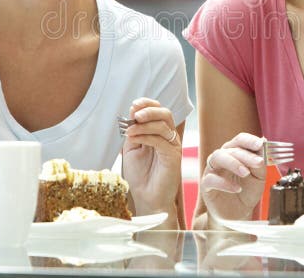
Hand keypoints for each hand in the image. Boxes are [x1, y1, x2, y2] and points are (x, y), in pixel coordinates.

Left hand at [121, 98, 180, 217]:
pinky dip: (146, 136)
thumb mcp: (131, 148)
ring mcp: (173, 146)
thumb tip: (133, 111)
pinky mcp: (173, 156)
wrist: (147, 199)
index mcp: (159, 133)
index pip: (158, 110)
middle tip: (135, 115)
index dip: (148, 104)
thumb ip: (133, 130)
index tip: (134, 104)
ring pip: (163, 125)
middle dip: (149, 110)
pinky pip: (161, 140)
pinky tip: (135, 139)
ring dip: (144, 124)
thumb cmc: (140, 176)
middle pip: (165, 114)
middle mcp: (168, 138)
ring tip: (129, 130)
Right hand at [201, 133, 265, 221]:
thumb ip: (259, 164)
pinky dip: (224, 183)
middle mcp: (222, 158)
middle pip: (230, 149)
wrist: (238, 214)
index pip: (239, 140)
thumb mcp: (258, 178)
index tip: (261, 144)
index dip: (249, 140)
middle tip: (258, 162)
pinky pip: (211, 179)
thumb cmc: (247, 192)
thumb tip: (263, 146)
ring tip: (246, 173)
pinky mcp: (206, 185)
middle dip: (246, 155)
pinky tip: (236, 189)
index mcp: (234, 153)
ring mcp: (212, 170)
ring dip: (233, 163)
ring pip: (218, 157)